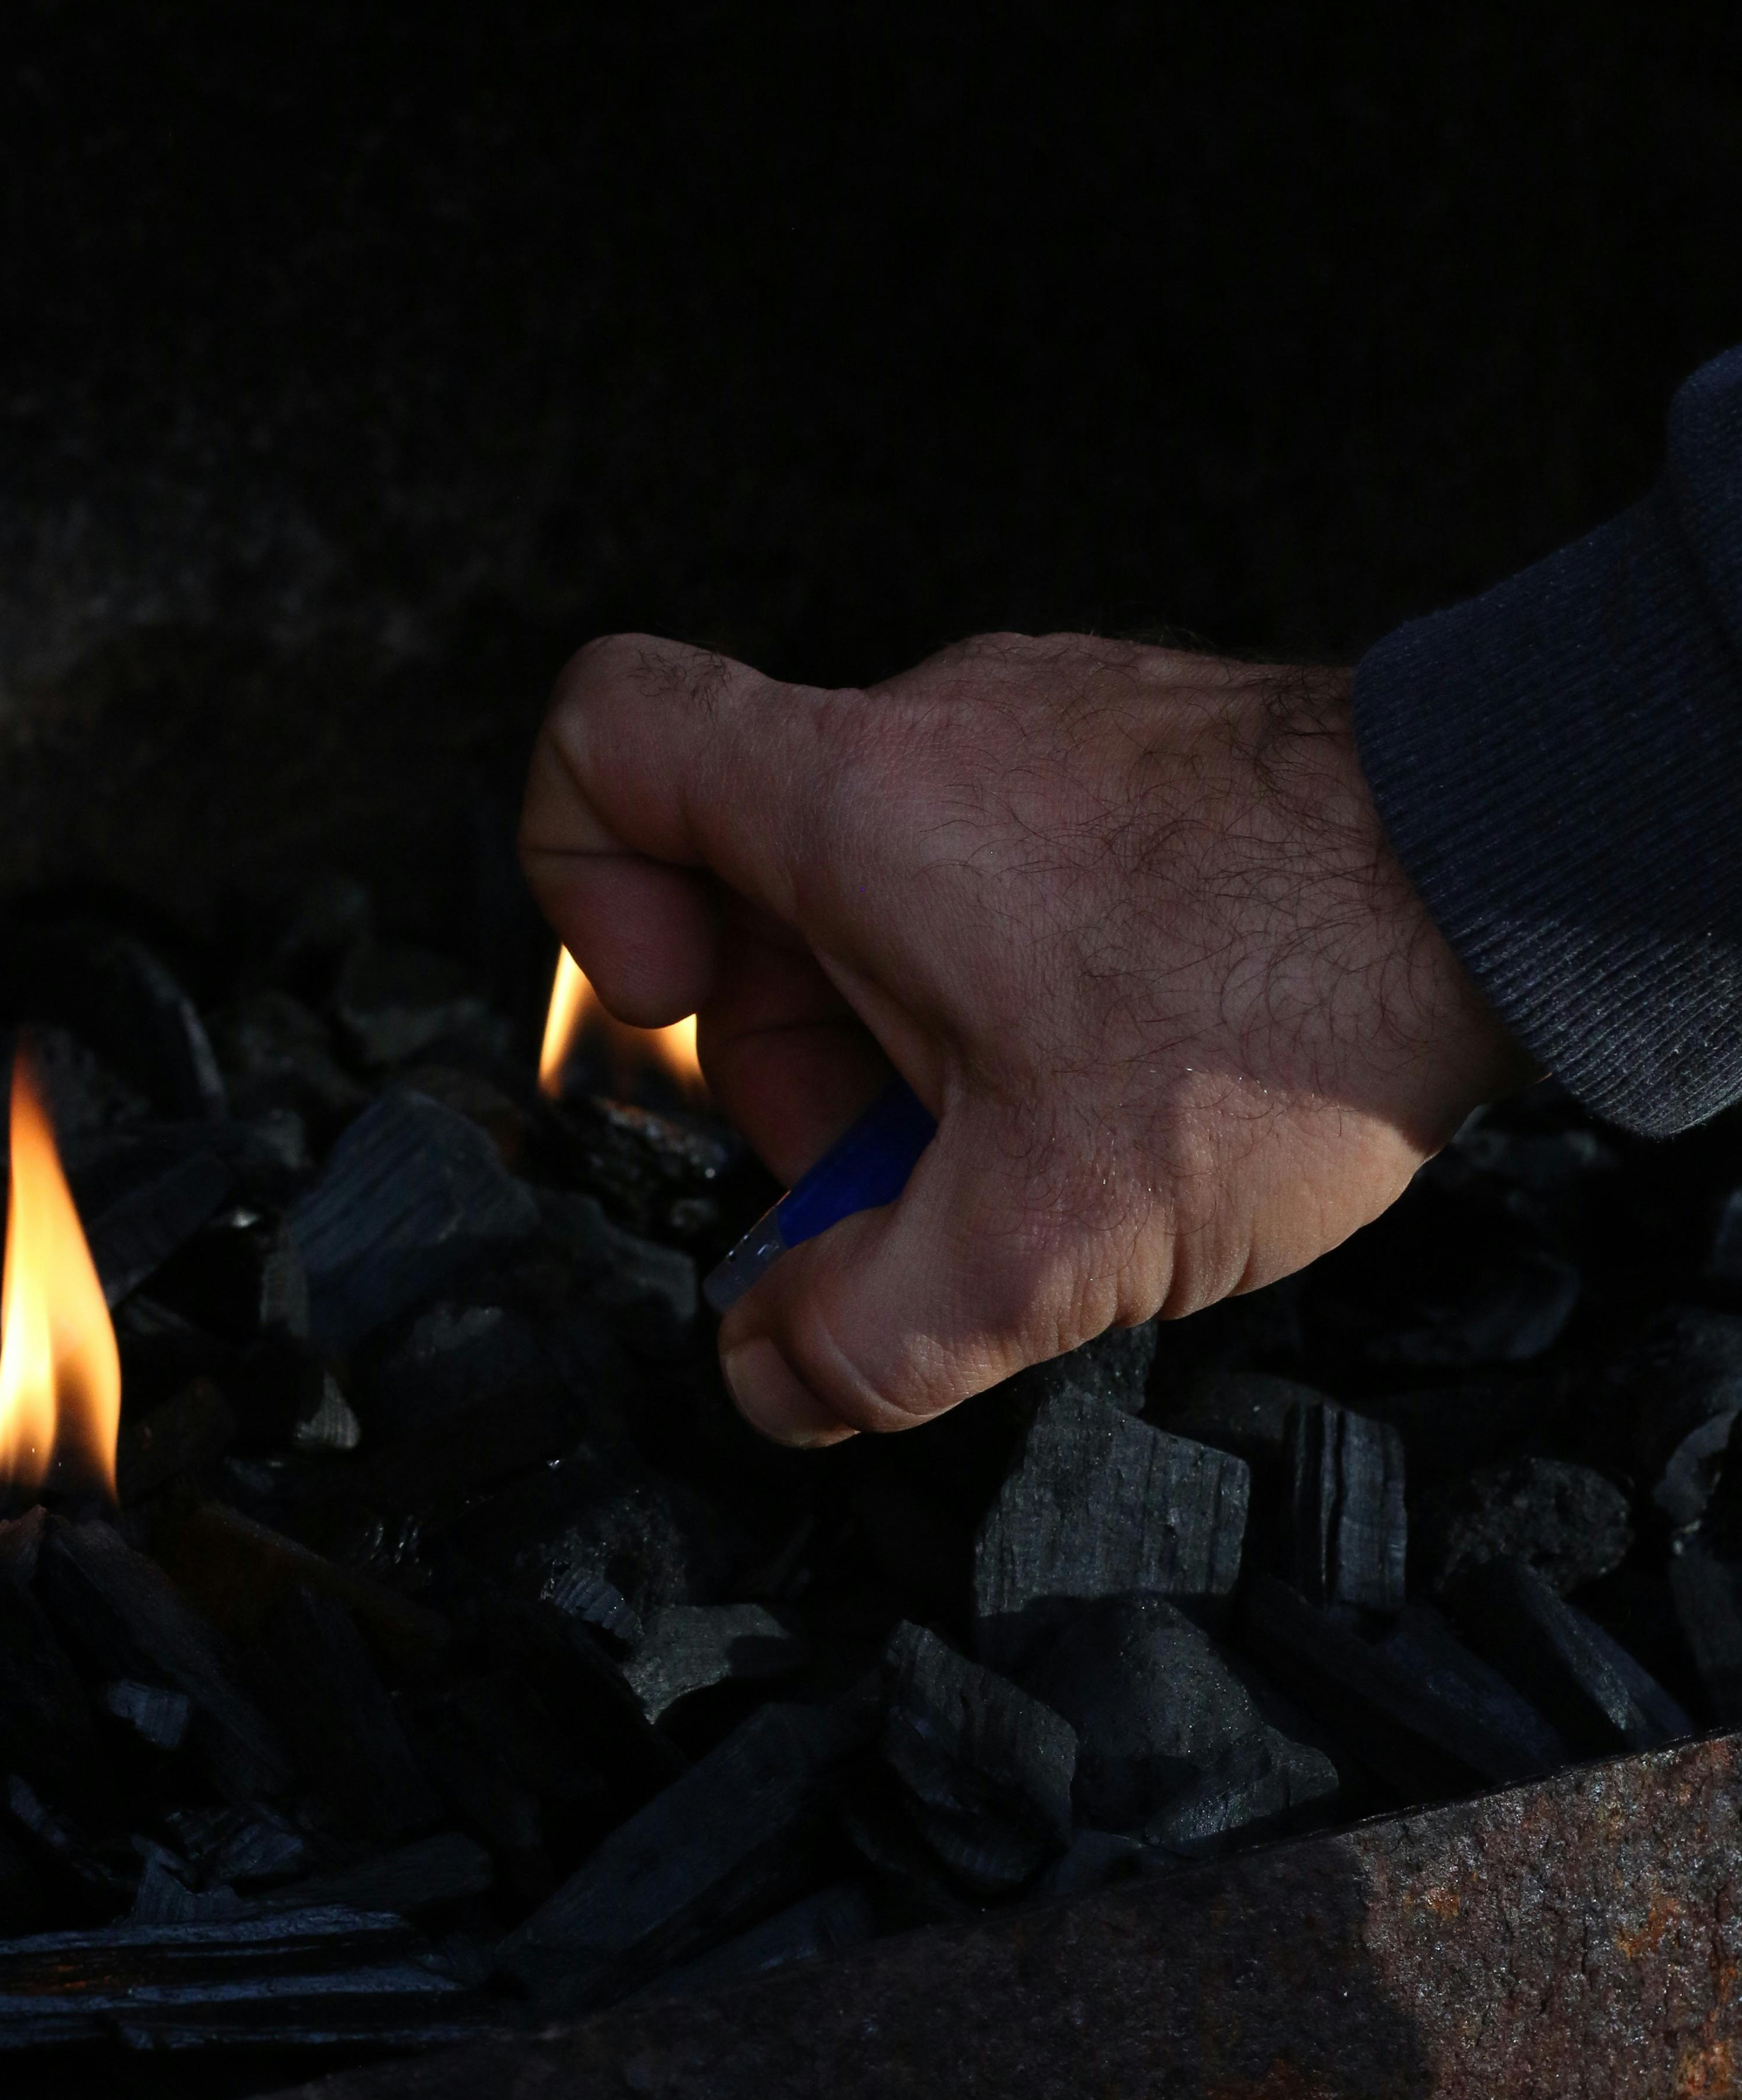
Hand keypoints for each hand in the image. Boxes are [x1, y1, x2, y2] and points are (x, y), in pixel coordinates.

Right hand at [518, 631, 1527, 1445]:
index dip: (581, 881)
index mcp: (851, 802)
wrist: (1519, 874)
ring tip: (1047, 1151)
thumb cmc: (1277, 1013)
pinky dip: (1019, 984)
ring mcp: (1048, 724)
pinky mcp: (1146, 753)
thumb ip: (864, 1335)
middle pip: (757, 880)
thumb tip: (766, 1374)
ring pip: (893, 888)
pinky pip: (1010, 865)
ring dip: (919, 1039)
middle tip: (914, 1180)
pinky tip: (1133, 1083)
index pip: (605, 732)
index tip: (675, 1009)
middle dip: (800, 1056)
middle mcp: (932, 727)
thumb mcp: (1038, 1240)